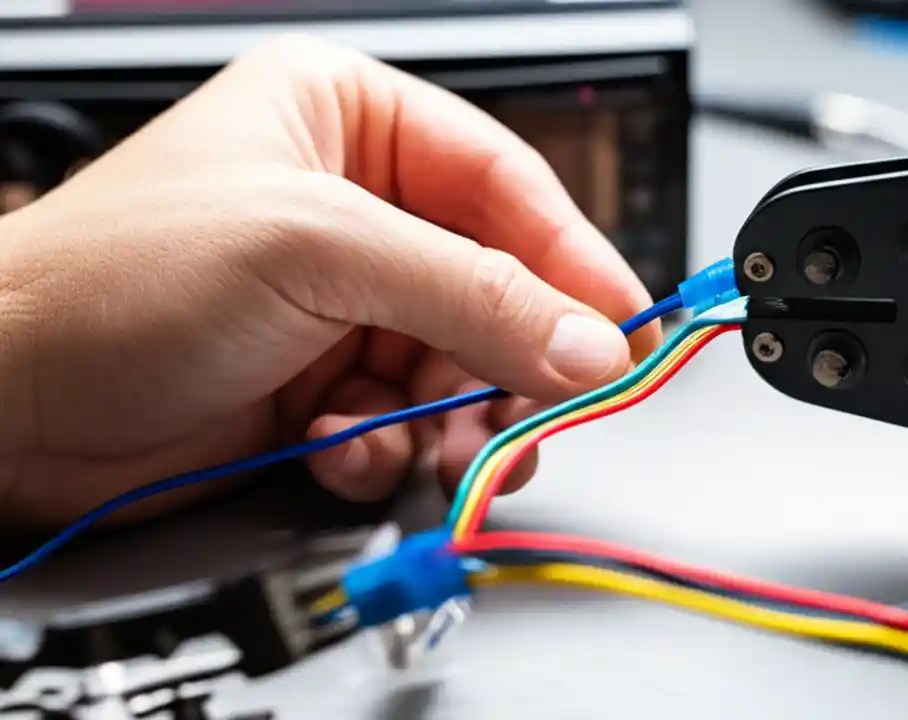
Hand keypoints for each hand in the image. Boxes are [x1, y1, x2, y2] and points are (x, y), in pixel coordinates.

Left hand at [0, 35, 659, 528]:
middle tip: (536, 413)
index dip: (573, 256)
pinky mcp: (324, 385)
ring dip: (457, 418)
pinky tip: (350, 453)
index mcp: (350, 122)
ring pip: (461, 365)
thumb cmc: (110, 279)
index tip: (621, 325)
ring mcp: (341, 301)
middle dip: (514, 359)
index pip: (506, 183)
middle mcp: (354, 208)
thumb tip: (587, 341)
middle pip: (495, 285)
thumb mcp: (314, 252)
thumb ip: (471, 297)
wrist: (5, 403)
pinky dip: (395, 450)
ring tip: (434, 448)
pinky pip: (410, 420)